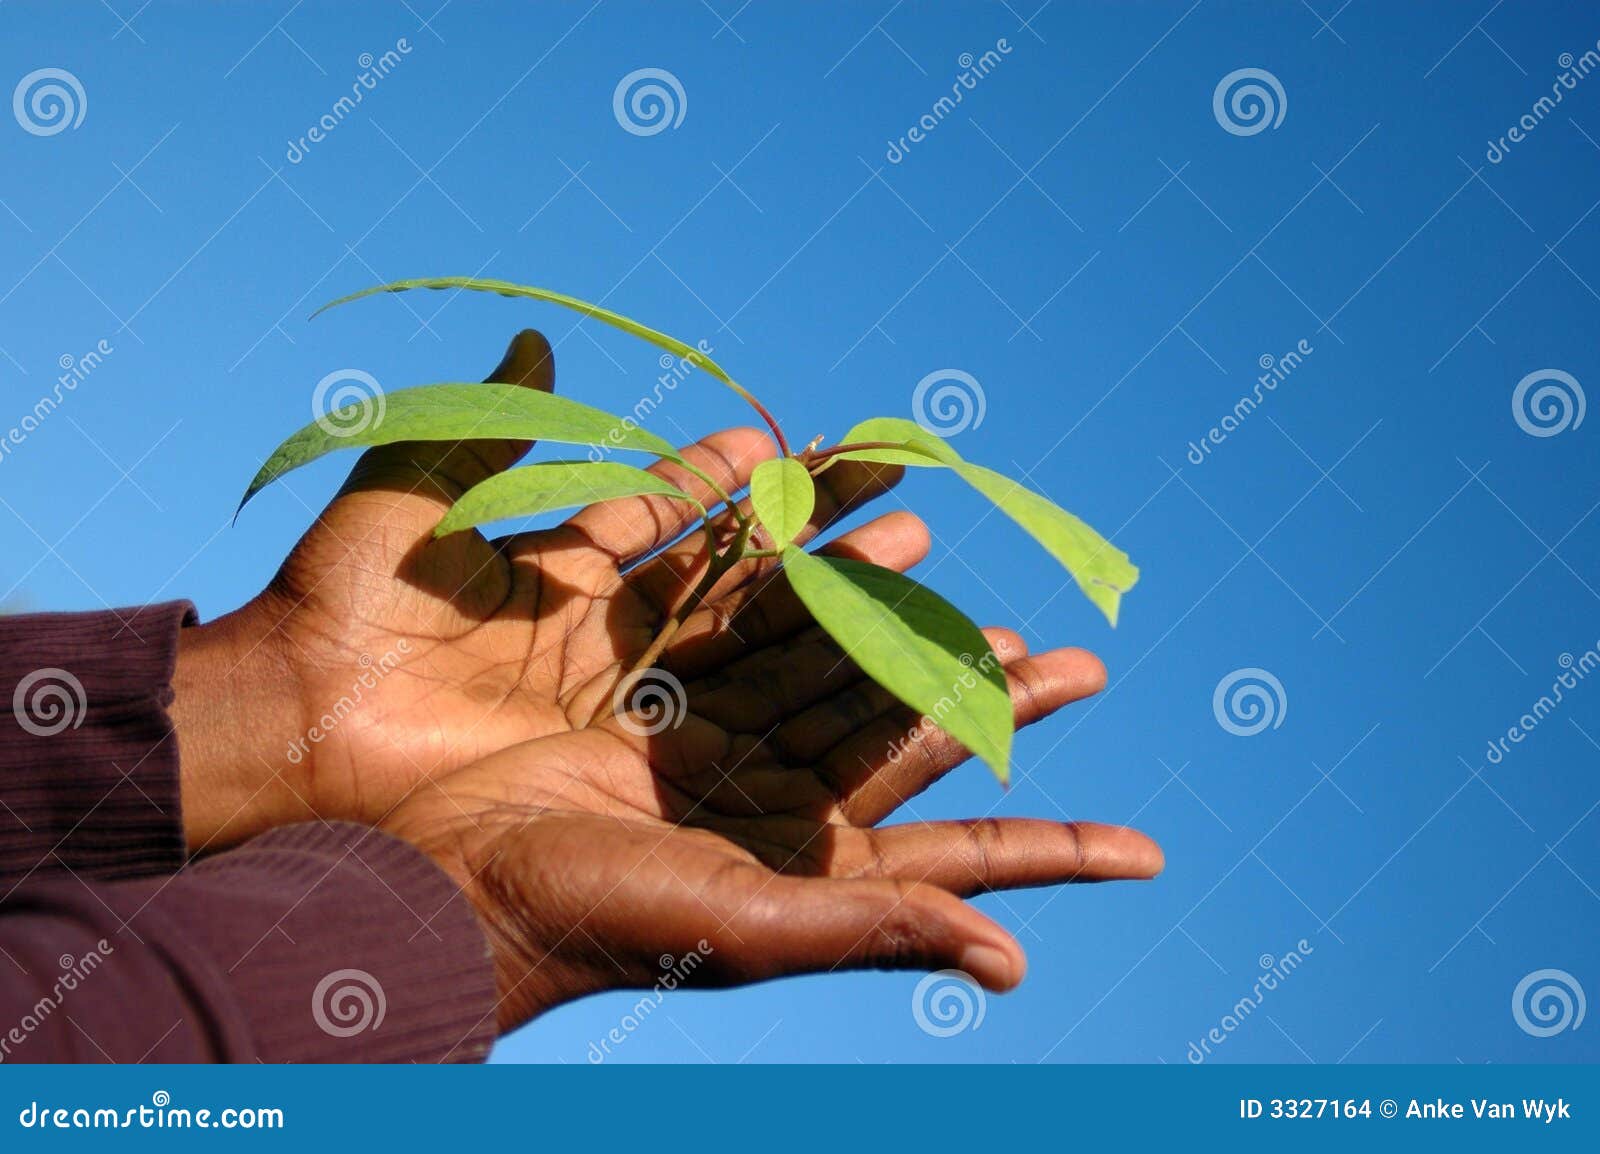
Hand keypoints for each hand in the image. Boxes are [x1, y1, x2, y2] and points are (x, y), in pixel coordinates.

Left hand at [171, 330, 914, 849]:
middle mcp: (602, 631)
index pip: (662, 507)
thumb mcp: (412, 491)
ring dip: (824, 591)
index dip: (720, 473)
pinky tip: (861, 637)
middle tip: (890, 483)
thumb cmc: (338, 606)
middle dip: (809, 526)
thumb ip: (486, 421)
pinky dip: (791, 671)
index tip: (784, 437)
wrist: (297, 725)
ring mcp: (619, 693)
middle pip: (726, 568)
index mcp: (558, 566)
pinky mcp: (627, 751)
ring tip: (906, 549)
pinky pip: (725, 704)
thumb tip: (534, 337)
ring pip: (743, 633)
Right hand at [380, 534, 1161, 1029]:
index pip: (953, 852)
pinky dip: (776, 545)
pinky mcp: (645, 660)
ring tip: (955, 560)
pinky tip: (819, 507)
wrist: (432, 868)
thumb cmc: (590, 918)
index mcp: (804, 862)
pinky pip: (728, 586)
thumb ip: (874, 925)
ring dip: (891, 606)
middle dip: (989, 702)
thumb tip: (1009, 958)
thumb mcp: (743, 927)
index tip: (1144, 851)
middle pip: (907, 732)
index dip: (1046, 846)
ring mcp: (709, 719)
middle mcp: (769, 790)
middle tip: (1081, 666)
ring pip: (829, 646)